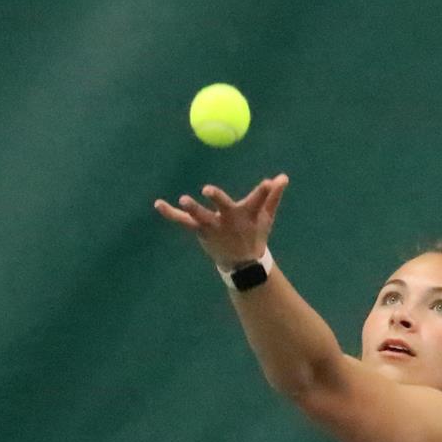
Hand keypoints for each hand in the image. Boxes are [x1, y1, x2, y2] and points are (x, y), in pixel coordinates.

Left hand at [153, 173, 288, 268]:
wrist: (243, 264)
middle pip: (224, 207)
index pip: (259, 199)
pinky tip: (158, 204)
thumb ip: (272, 196)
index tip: (269, 182)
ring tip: (183, 199)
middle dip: (217, 198)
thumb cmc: (255, 234)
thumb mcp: (266, 217)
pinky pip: (183, 221)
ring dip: (192, 208)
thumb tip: (283, 177)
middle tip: (207, 189)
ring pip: (201, 217)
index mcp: (248, 214)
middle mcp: (230, 220)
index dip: (264, 190)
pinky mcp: (201, 232)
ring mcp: (214, 226)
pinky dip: (170, 213)